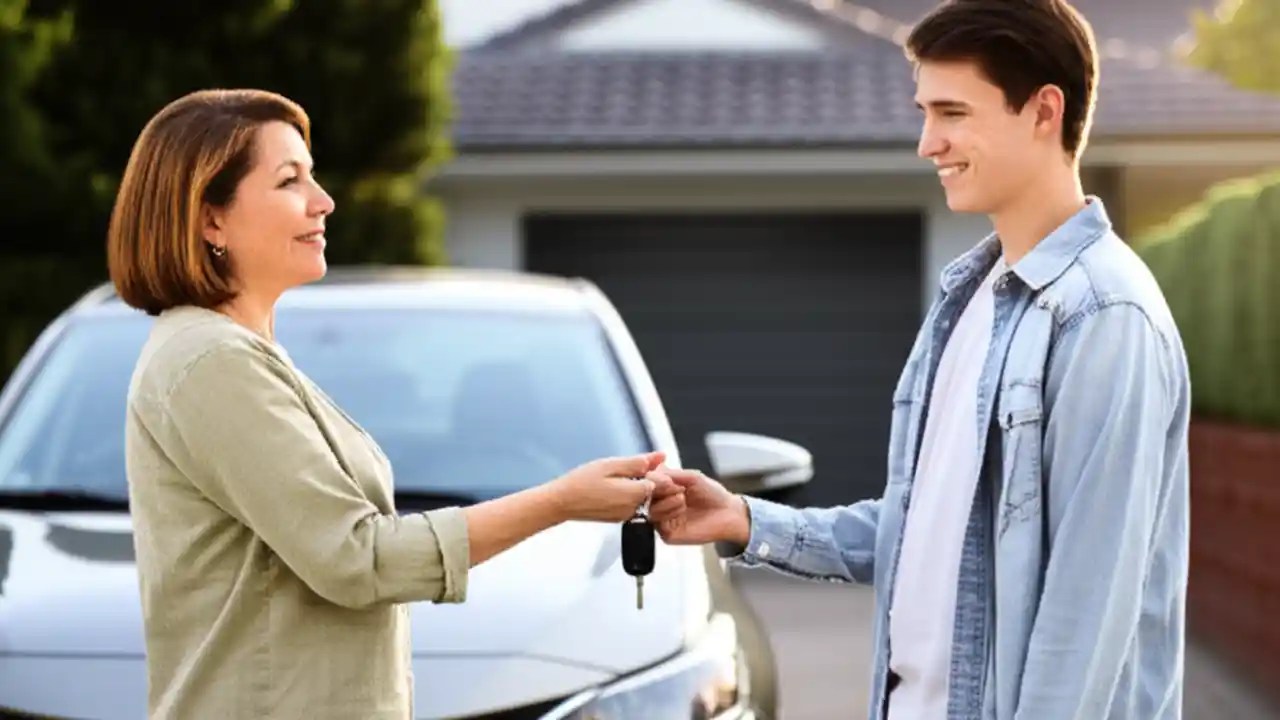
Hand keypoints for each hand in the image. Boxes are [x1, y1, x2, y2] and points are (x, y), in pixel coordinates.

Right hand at [550, 451, 672, 522]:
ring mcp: (627, 516)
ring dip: (641, 486)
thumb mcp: (610, 465)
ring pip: (646, 499)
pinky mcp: (620, 519)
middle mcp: (635, 509)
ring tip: (622, 475)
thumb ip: (637, 463)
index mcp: (635, 495)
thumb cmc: (582, 482)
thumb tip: (660, 457)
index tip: (646, 463)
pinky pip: (635, 505)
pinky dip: (631, 494)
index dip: (658, 470)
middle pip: (656, 493)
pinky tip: (617, 485)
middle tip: (632, 467)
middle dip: (652, 478)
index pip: (662, 483)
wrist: (561, 503)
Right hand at [654, 467, 749, 545]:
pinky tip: (682, 508)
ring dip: (665, 501)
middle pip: (645, 497)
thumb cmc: (712, 494)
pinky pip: (659, 525)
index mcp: (663, 490)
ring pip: (651, 510)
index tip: (664, 475)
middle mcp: (661, 504)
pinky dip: (668, 512)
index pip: (647, 483)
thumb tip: (653, 471)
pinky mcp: (669, 534)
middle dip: (658, 489)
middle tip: (673, 486)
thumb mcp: (692, 477)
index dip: (652, 478)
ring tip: (682, 497)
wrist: (729, 512)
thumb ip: (672, 474)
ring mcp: (663, 520)